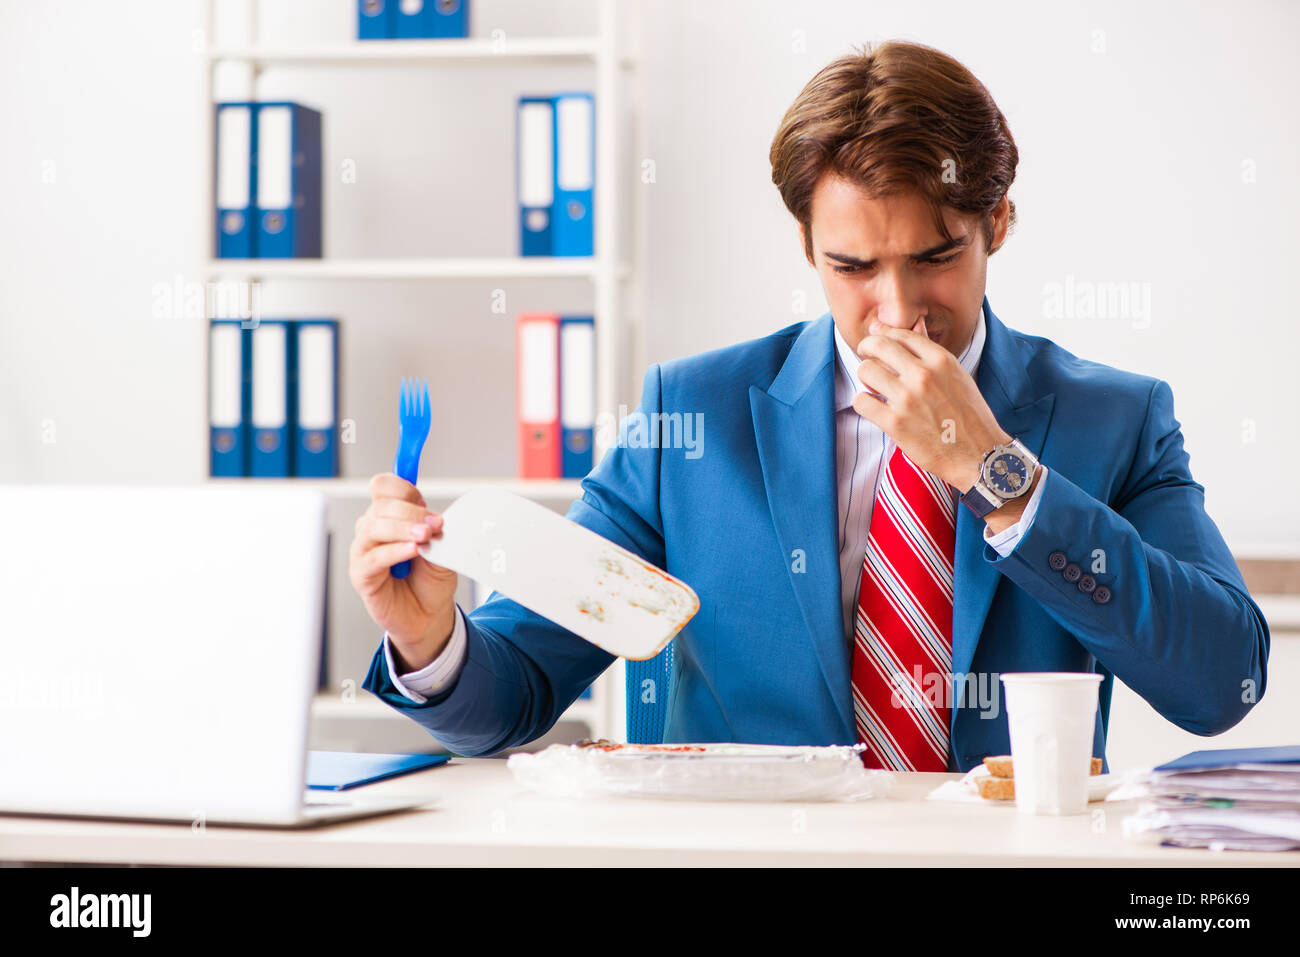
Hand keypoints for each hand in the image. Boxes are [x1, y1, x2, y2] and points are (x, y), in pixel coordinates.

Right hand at [348, 473, 459, 671]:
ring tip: (424, 538)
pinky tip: (412, 551)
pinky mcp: (361, 575)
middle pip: (380, 505)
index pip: (385, 488)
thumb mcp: (443, 548)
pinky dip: (394, 551)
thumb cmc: (431, 580)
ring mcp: (364, 551)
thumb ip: (435, 530)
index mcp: (390, 516)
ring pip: (373, 527)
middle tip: (435, 524)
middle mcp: (373, 529)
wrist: (430, 615)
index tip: (425, 499)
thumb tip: (433, 516)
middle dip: (410, 511)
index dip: (403, 488)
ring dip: (402, 528)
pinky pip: (372, 557)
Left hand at [851, 317, 1009, 493]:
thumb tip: (911, 328)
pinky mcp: (894, 423)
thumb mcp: (957, 377)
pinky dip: (864, 403)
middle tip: (866, 358)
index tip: (878, 343)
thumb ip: (932, 357)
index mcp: (941, 360)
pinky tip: (874, 408)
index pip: (900, 334)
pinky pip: (861, 401)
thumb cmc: (969, 417)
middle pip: (877, 345)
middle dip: (866, 348)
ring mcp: (907, 398)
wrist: (979, 455)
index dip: (884, 335)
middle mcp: (923, 375)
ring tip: (874, 388)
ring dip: (865, 378)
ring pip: (865, 370)